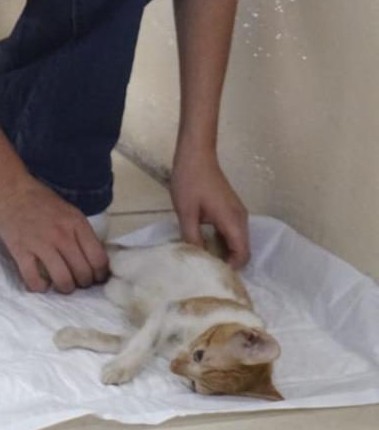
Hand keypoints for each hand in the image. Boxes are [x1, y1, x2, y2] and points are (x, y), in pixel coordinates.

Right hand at [0, 175, 109, 293]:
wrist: (11, 191)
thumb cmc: (42, 201)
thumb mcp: (70, 212)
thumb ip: (81, 234)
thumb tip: (94, 260)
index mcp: (77, 223)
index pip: (98, 258)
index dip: (100, 274)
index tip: (96, 278)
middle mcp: (62, 235)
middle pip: (83, 272)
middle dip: (84, 283)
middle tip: (79, 283)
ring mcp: (41, 244)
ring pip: (63, 280)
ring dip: (65, 288)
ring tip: (63, 286)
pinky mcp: (21, 251)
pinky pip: (34, 279)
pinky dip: (40, 287)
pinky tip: (41, 284)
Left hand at [169, 145, 249, 268]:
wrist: (196, 154)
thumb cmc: (190, 181)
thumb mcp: (187, 212)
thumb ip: (193, 238)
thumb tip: (198, 260)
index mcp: (233, 221)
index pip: (243, 255)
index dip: (231, 269)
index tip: (212, 274)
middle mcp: (241, 218)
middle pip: (243, 251)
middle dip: (228, 263)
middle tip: (206, 270)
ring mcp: (237, 213)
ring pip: (238, 242)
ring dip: (224, 252)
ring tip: (204, 260)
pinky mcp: (231, 209)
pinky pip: (232, 232)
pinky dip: (223, 241)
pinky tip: (205, 244)